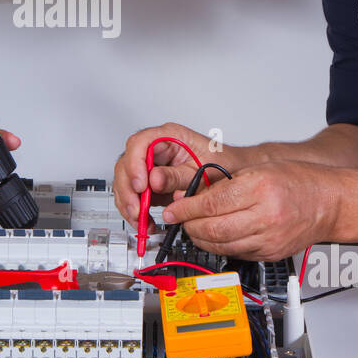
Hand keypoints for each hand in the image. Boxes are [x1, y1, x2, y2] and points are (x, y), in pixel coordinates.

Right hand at [113, 122, 232, 226]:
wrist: (232, 173)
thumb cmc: (222, 163)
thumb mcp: (202, 169)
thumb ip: (177, 175)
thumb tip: (154, 180)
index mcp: (168, 136)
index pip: (139, 143)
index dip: (134, 164)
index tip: (140, 185)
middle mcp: (155, 149)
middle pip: (126, 164)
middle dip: (128, 190)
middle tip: (137, 210)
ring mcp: (150, 166)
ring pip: (126, 181)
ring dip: (129, 203)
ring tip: (141, 220)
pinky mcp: (149, 184)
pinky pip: (133, 195)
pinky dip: (136, 210)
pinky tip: (145, 221)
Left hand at [160, 160, 341, 261]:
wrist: (331, 203)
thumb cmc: (298, 181)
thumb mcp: (258, 170)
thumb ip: (225, 183)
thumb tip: (192, 194)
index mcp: (260, 188)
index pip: (212, 203)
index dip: (185, 208)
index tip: (172, 209)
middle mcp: (266, 216)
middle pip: (213, 228)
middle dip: (189, 226)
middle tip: (179, 220)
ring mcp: (269, 239)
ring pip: (222, 246)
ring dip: (201, 239)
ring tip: (193, 229)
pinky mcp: (271, 254)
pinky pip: (236, 254)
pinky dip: (220, 247)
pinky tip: (214, 238)